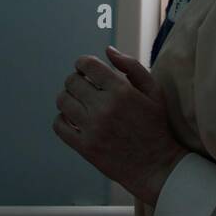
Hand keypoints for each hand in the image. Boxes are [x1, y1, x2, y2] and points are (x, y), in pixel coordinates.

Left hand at [52, 46, 187, 206]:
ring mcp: (92, 129)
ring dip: (68, 97)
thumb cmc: (156, 126)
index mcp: (121, 91)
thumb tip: (108, 50)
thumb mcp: (154, 91)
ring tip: (78, 102)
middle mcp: (104, 108)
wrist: (156, 166)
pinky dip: (62, 118)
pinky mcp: (85, 147)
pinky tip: (74, 119)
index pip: (87, 65)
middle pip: (71, 82)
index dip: (83, 63)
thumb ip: (132, 66)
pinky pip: (59, 126)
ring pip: (63, 101)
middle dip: (76, 79)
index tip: (86, 68)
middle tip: (84, 86)